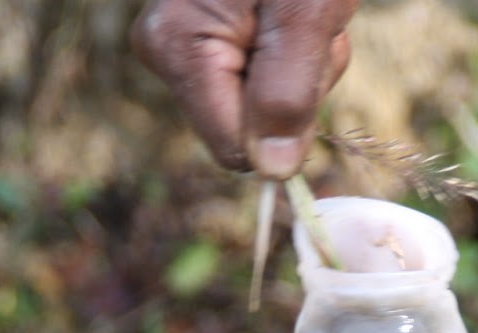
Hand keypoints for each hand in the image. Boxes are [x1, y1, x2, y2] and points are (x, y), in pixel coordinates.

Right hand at [131, 0, 357, 179]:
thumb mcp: (305, 14)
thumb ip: (288, 92)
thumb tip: (274, 170)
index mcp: (178, 49)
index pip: (234, 148)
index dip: (282, 127)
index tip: (307, 67)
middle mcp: (168, 52)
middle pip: (249, 126)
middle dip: (297, 87)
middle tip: (309, 22)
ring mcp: (186, 44)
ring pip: (264, 103)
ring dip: (305, 64)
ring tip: (304, 6)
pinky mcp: (209, 37)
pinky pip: (265, 74)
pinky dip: (296, 49)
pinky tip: (295, 7)